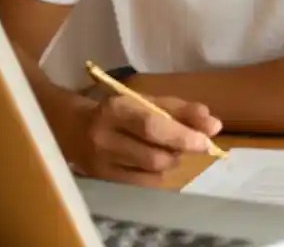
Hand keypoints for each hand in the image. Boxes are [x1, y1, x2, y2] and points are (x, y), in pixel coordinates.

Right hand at [63, 94, 222, 186]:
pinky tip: (154, 161)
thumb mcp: (145, 100)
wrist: (69, 126)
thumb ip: (180, 110)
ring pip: (152, 171)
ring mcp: (102, 163)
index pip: (153, 126)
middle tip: (195, 143)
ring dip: (171, 160)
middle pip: (155, 155)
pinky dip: (158, 172)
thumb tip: (214, 126)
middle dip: (182, 150)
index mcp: (116, 109)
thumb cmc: (116, 109)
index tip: (208, 138)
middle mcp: (105, 138)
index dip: (183, 135)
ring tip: (168, 148)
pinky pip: (144, 182)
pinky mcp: (103, 179)